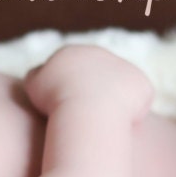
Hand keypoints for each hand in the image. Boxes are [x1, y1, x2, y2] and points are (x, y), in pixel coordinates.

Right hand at [22, 44, 152, 118]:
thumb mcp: (33, 84)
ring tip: (106, 120)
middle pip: (97, 72)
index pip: (69, 66)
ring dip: (114, 99)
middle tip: (89, 113)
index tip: (67, 104)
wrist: (87, 107)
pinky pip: (138, 99)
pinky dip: (132, 111)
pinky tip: (122, 124)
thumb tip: (38, 74)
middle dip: (94, 89)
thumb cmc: (56, 99)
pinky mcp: (142, 84)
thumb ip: (36, 75)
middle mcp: (100, 54)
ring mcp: (124, 68)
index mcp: (72, 52)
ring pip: (120, 84)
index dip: (67, 86)